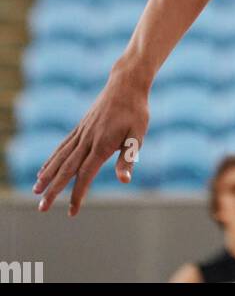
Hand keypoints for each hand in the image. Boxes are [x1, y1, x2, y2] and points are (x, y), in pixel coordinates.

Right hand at [32, 63, 149, 215]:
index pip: (85, 175)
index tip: (72, 211)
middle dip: (53, 189)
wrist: (126, 84)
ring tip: (35, 190)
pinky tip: (43, 169)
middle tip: (41, 208)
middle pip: (67, 169)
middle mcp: (87, 140)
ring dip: (47, 175)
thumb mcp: (138, 134)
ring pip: (60, 157)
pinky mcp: (80, 127)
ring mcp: (81, 132)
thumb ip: (128, 158)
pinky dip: (51, 159)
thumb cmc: (136, 111)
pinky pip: (63, 146)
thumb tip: (124, 180)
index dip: (78, 194)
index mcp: (102, 145)